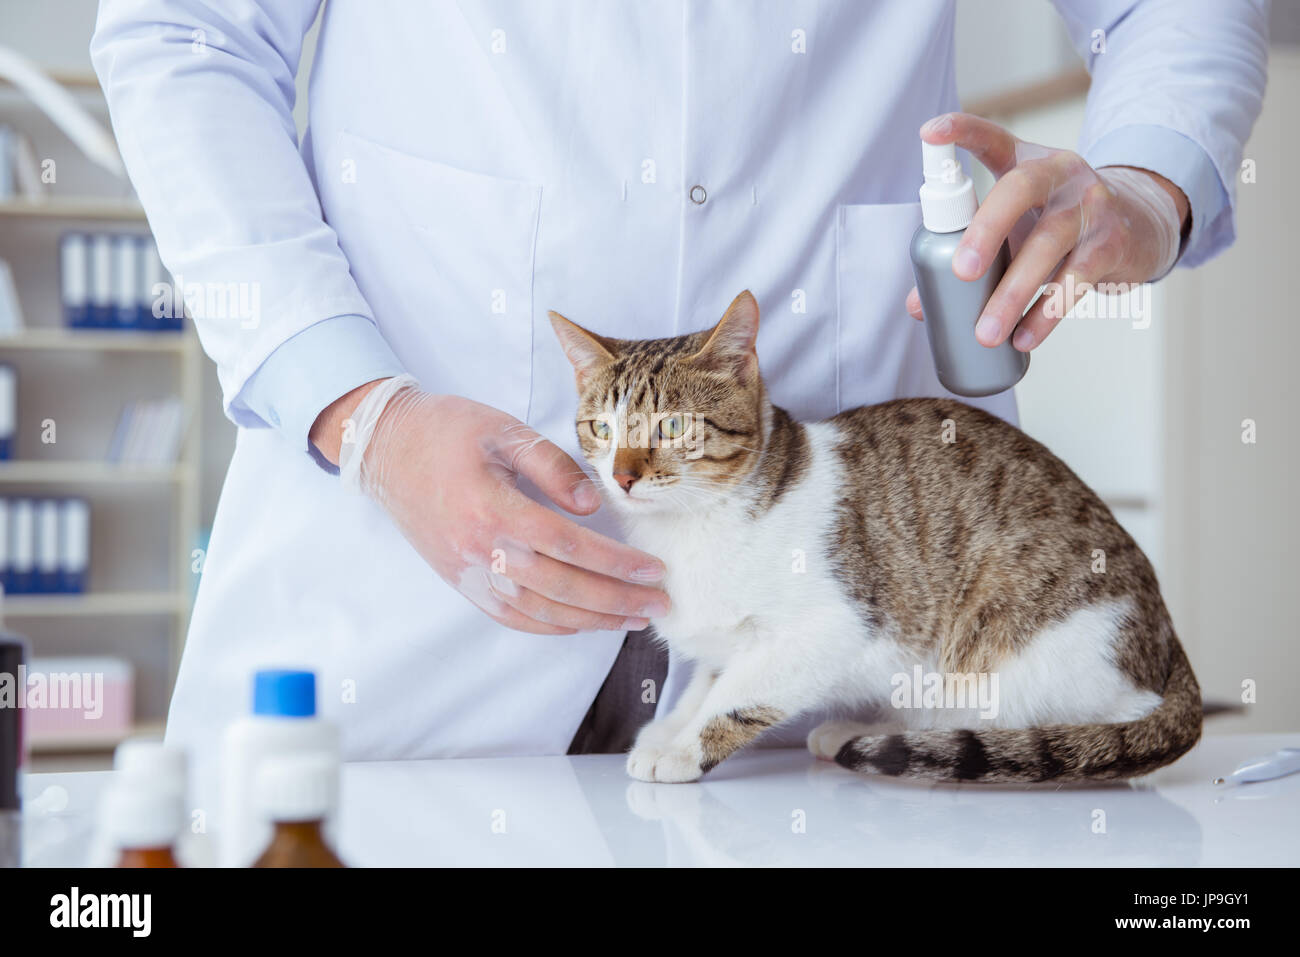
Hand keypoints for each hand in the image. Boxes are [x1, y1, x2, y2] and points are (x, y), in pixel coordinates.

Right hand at [314, 378, 670, 634]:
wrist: (385, 448)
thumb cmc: (446, 430)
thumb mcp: (503, 429)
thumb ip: (552, 466)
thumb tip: (593, 506)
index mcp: (493, 507)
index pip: (569, 546)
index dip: (616, 563)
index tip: (654, 570)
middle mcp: (480, 549)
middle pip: (561, 588)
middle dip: (616, 601)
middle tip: (659, 605)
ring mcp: (468, 571)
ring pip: (539, 611)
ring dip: (591, 621)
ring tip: (632, 619)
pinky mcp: (461, 581)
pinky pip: (511, 616)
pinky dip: (551, 627)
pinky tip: (582, 624)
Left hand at [905, 112, 1188, 351]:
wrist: (1139, 225)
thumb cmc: (1057, 221)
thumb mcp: (1017, 222)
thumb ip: (969, 251)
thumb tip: (919, 305)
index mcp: (1028, 162)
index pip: (992, 138)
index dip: (961, 131)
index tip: (929, 133)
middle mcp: (1061, 174)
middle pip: (1020, 190)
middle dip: (986, 230)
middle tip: (959, 273)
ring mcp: (1090, 207)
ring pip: (1048, 245)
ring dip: (1013, 294)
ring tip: (986, 333)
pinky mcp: (1111, 244)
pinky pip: (1076, 282)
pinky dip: (1046, 314)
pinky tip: (1024, 339)